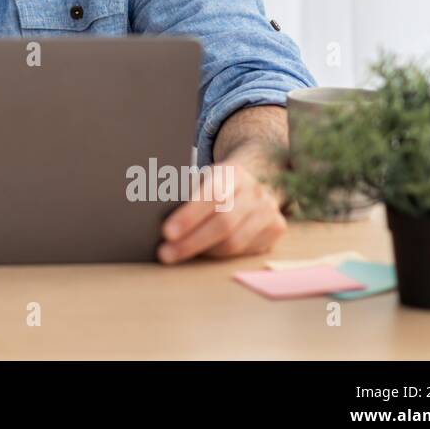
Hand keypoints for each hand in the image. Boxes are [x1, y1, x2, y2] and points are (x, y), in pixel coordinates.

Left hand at [156, 162, 286, 263]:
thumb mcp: (203, 178)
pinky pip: (244, 250)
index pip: (211, 195)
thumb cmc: (218, 183)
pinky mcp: (277, 228)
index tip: (165, 232)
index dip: (188, 216)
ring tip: (177, 256)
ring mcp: (270, 210)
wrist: (258, 177)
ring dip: (203, 252)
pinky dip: (220, 255)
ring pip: (235, 241)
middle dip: (191, 241)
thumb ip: (186, 191)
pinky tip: (202, 254)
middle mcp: (256, 190)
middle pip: (223, 222)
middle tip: (165, 253)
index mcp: (233, 172)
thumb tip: (152, 212)